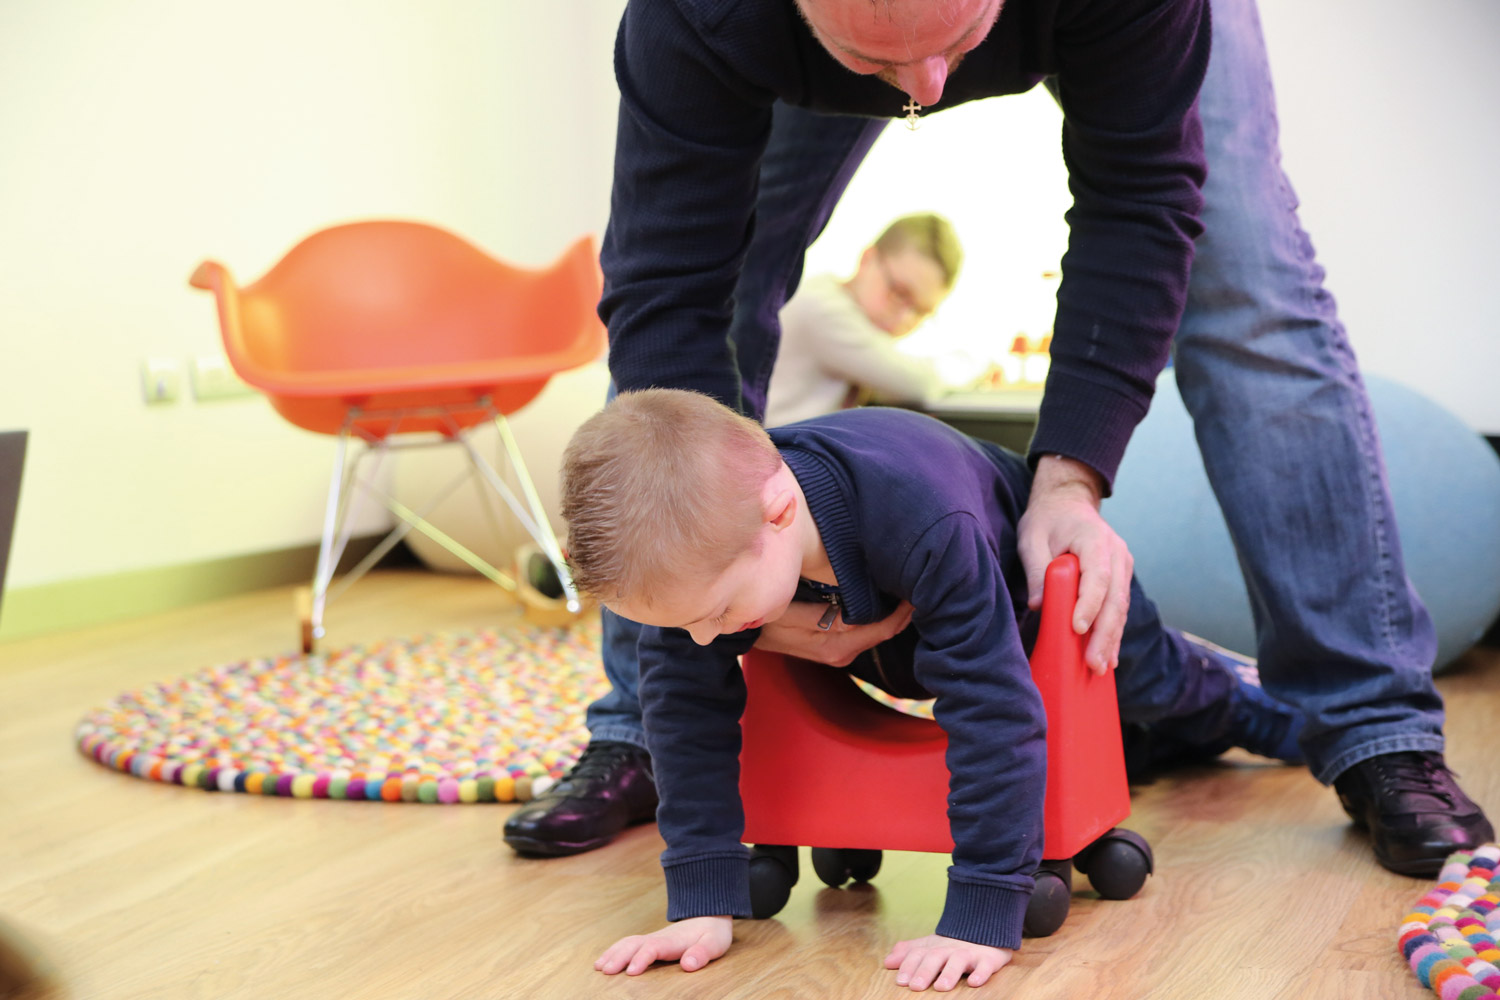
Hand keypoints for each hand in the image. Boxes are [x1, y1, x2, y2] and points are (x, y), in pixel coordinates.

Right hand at [594, 916, 732, 975]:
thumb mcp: (714, 944)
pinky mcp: (650, 942)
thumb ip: (701, 953)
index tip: (630, 972)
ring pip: (628, 942)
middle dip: (619, 957)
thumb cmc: (711, 933)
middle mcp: (658, 938)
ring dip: (612, 953)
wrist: (709, 915)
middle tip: (605, 972)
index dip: (641, 959)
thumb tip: (688, 964)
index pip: (653, 948)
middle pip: (634, 944)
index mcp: (672, 940)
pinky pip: (628, 943)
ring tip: (598, 967)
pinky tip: (605, 960)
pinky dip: (614, 950)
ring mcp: (652, 938)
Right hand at [753, 600, 914, 666]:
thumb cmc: (762, 617)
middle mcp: (841, 653)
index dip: (903, 612)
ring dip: (890, 614)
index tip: (918, 591)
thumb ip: (825, 616)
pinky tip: (883, 601)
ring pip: (874, 633)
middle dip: (902, 612)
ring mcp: (837, 652)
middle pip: (883, 633)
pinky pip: (862, 632)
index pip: (882, 630)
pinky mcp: (831, 646)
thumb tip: (859, 615)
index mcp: (835, 646)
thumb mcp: (790, 614)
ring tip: (906, 590)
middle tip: (920, 583)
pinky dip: (876, 617)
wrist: (741, 632)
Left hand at [884, 933, 1012, 990]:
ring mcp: (969, 953)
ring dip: (949, 973)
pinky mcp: (988, 959)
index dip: (908, 966)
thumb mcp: (930, 947)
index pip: (918, 953)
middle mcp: (950, 949)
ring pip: (959, 960)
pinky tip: (974, 982)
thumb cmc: (953, 946)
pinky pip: (985, 965)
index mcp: (934, 947)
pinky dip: (981, 973)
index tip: (900, 981)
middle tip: (915, 987)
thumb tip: (887, 962)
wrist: (986, 930)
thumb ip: (909, 953)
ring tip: (941, 987)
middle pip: (935, 957)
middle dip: (924, 971)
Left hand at [1016, 454, 1132, 672]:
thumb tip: (1040, 605)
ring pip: (1120, 607)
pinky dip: (1113, 633)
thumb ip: (1036, 569)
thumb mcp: (1032, 537)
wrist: (1068, 502)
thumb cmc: (1047, 519)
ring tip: (1100, 667)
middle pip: (1115, 598)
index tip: (1078, 628)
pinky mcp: (1120, 578)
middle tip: (1093, 663)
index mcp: (1094, 539)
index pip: (1097, 576)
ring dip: (1111, 639)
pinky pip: (1119, 608)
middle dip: (1104, 634)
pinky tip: (1108, 656)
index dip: (1089, 604)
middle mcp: (1116, 553)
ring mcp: (1122, 566)